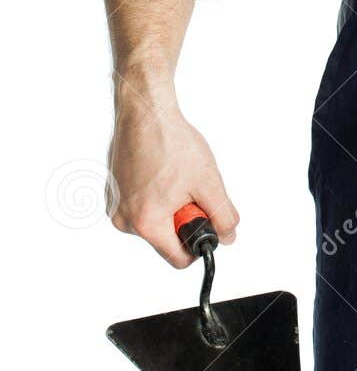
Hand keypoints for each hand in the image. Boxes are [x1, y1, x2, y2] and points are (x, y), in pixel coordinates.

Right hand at [106, 70, 239, 267]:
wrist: (146, 111)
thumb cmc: (170, 141)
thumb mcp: (208, 181)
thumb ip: (222, 215)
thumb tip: (227, 236)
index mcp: (146, 223)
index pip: (179, 259)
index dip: (199, 244)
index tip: (207, 223)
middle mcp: (125, 220)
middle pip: (166, 239)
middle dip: (185, 219)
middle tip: (191, 190)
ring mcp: (117, 206)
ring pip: (155, 221)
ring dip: (171, 206)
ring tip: (176, 177)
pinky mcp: (115, 191)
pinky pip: (142, 206)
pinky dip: (157, 195)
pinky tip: (163, 172)